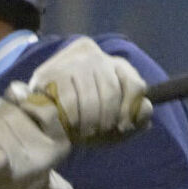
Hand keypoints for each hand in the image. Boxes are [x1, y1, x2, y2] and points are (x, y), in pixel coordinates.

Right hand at [20, 37, 151, 140]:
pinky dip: (71, 120)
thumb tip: (145, 109)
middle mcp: (93, 54)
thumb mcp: (116, 120)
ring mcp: (70, 61)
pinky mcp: (49, 73)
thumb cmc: (86, 118)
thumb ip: (136, 116)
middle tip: (97, 134)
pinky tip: (69, 126)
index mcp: (115, 64)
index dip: (131, 111)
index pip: (134, 84)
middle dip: (106, 121)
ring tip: (83, 133)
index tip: (123, 127)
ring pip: (89, 99)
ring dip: (88, 124)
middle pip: (110, 93)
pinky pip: (68, 103)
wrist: (41, 116)